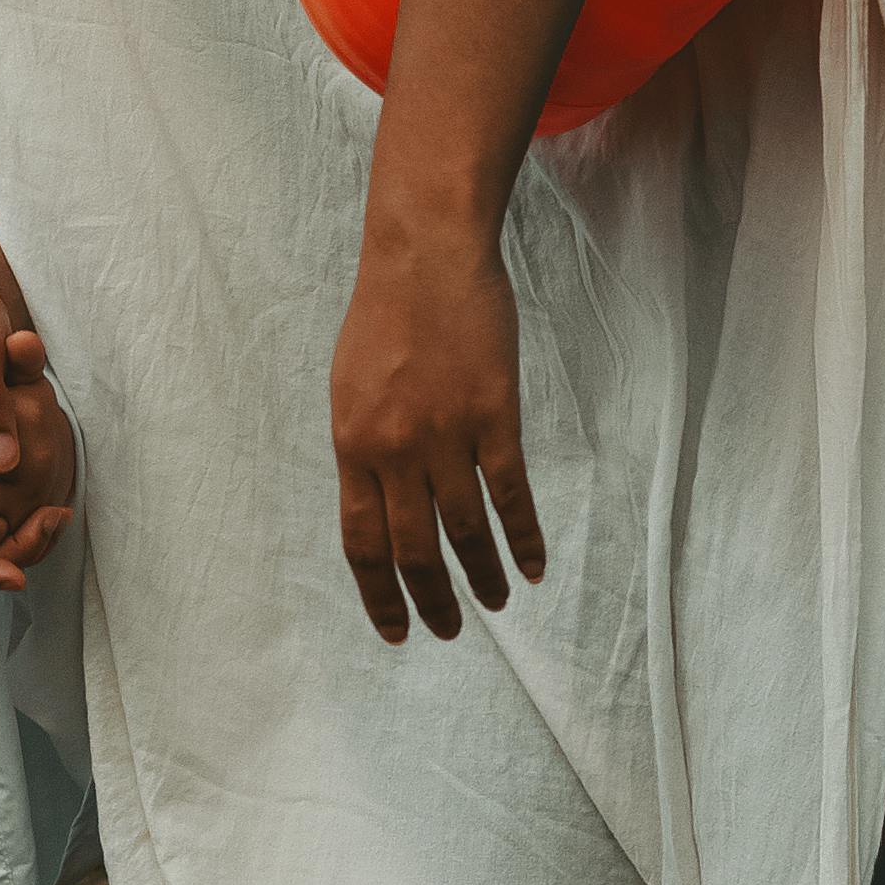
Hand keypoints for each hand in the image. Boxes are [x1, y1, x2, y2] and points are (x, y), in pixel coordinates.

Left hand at [328, 206, 542, 647]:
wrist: (426, 254)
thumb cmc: (385, 313)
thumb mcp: (350, 386)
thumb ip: (363, 448)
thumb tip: (377, 504)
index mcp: (352, 444)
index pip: (362, 543)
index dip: (380, 594)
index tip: (397, 630)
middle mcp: (394, 450)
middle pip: (413, 549)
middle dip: (432, 601)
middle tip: (450, 630)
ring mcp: (445, 434)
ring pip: (465, 532)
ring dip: (483, 577)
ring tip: (496, 603)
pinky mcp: (494, 416)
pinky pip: (510, 494)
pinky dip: (524, 537)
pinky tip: (534, 566)